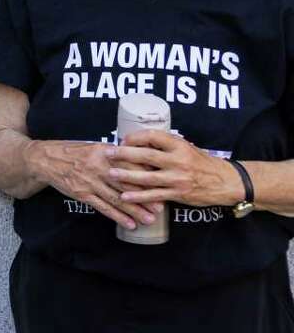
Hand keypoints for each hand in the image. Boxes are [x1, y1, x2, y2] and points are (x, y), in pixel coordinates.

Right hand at [29, 139, 156, 228]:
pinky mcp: (81, 193)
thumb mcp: (94, 148)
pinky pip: (102, 207)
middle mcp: (97, 167)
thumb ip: (114, 155)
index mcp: (104, 153)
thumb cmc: (73, 152)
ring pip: (116, 198)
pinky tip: (129, 223)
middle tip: (160, 207)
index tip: (161, 183)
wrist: (46, 160)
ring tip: (149, 219)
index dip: (146, 175)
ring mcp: (89, 182)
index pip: (129, 164)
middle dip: (145, 197)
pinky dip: (117, 216)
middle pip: (126, 184)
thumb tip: (140, 161)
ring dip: (134, 210)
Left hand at [109, 130, 246, 208]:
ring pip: (147, 176)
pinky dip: (139, 196)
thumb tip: (139, 141)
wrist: (226, 182)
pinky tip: (125, 196)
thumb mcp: (187, 148)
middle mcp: (178, 160)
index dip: (134, 137)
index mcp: (179, 145)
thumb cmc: (202, 163)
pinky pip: (155, 195)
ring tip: (110, 174)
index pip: (152, 136)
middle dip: (124, 154)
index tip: (122, 140)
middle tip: (107, 154)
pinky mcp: (178, 193)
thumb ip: (167, 145)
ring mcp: (178, 178)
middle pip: (146, 155)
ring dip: (126, 176)